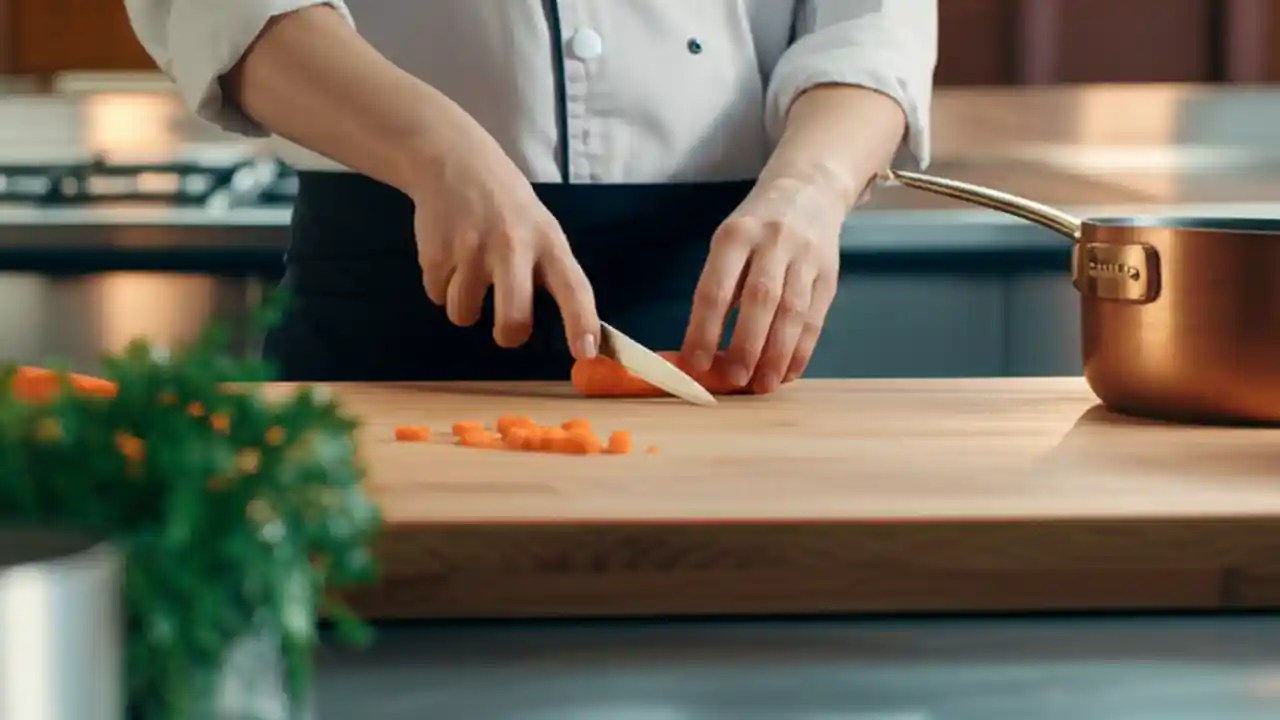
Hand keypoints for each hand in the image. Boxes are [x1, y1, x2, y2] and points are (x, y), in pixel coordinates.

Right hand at [407, 135, 598, 358]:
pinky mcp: (435, 254)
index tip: (586, 353)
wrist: (451, 160)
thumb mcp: (540, 226)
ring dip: (466, 306)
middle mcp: (512, 246)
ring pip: (464, 314)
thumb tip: (571, 330)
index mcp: (548, 240)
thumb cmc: (505, 203)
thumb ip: (550, 271)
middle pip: (513, 319)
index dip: (581, 323)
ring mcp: (470, 251)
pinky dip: (442, 286)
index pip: (573, 288)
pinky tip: (449, 255)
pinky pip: (437, 296)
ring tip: (470, 273)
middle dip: (509, 335)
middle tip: (508, 330)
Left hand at [681, 177, 844, 392]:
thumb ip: (720, 289)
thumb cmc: (756, 228)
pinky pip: (816, 317)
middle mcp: (772, 242)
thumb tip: (704, 350)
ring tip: (763, 385)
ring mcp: (805, 257)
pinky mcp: (830, 273)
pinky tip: (788, 373)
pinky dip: (802, 350)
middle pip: (760, 300)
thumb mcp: (729, 244)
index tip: (695, 364)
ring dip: (777, 354)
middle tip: (735, 379)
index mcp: (735, 235)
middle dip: (746, 345)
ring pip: (792, 311)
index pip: (716, 288)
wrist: (808, 190)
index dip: (705, 329)